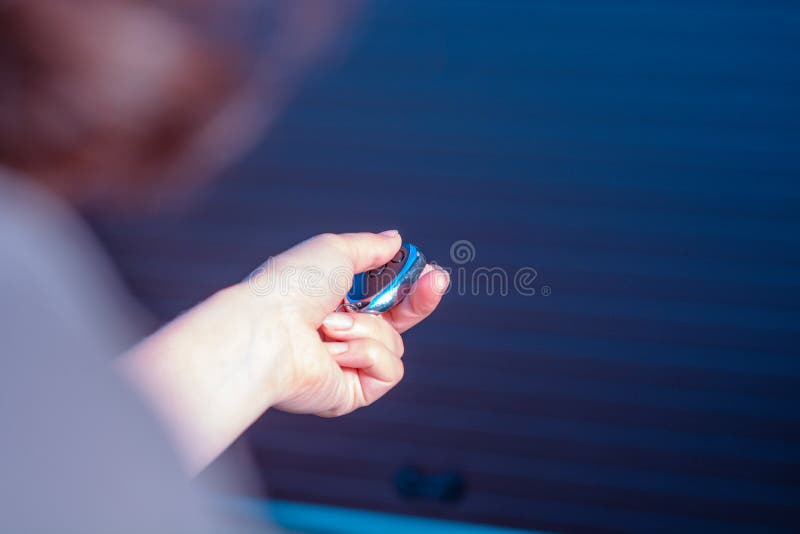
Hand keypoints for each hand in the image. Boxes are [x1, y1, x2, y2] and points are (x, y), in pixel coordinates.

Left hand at [119, 231, 448, 473]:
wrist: (268, 330)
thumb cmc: (292, 287)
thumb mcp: (334, 251)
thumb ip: (370, 247)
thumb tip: (396, 239)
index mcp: (334, 303)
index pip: (385, 298)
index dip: (413, 287)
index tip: (434, 273)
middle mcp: (340, 336)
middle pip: (400, 324)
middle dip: (419, 301)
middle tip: (435, 281)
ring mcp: (346, 366)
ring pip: (394, 343)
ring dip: (366, 328)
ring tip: (328, 327)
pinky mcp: (351, 393)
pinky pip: (388, 371)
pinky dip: (365, 354)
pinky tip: (332, 352)